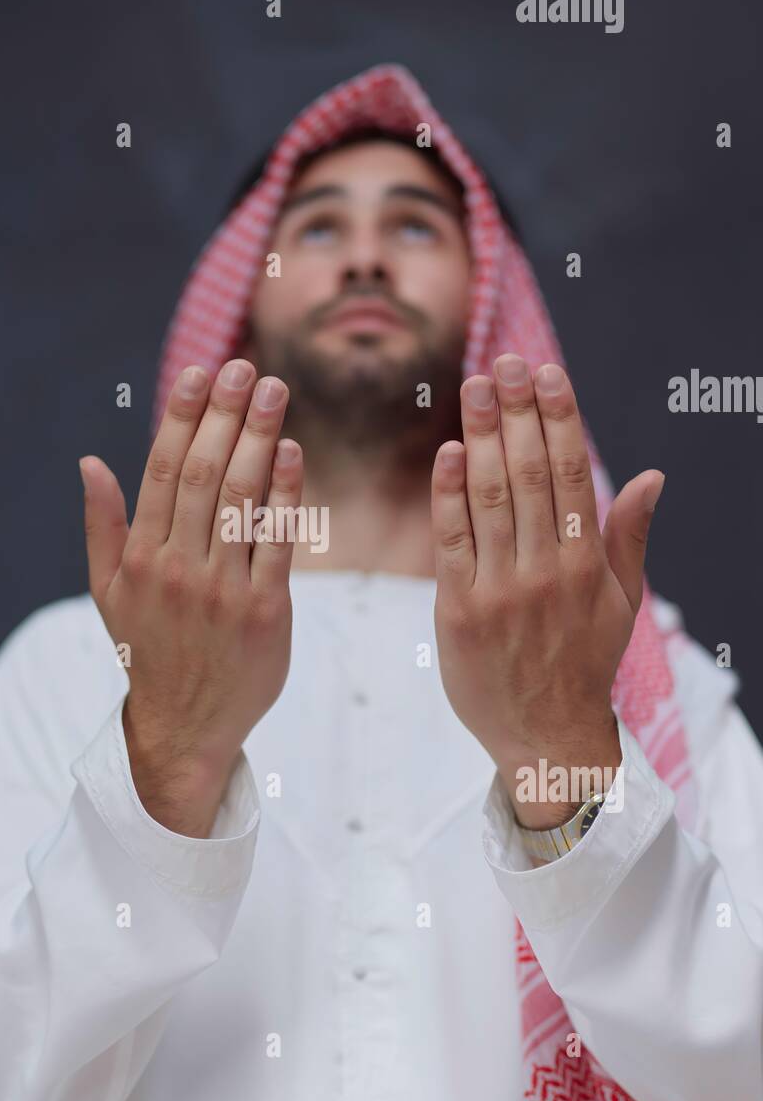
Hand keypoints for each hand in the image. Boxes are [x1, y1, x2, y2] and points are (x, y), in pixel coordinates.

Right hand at [80, 360, 301, 837]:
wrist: (185, 726)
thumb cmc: (149, 650)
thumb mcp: (108, 593)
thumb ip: (102, 525)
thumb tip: (90, 461)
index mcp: (140, 558)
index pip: (163, 470)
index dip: (183, 416)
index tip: (200, 373)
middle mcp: (178, 568)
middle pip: (206, 474)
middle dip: (226, 415)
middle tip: (246, 369)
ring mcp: (223, 590)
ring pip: (243, 500)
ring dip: (260, 439)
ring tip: (274, 392)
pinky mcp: (266, 612)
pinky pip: (277, 543)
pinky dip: (285, 495)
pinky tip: (292, 453)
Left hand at [430, 355, 664, 828]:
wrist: (546, 737)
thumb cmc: (583, 663)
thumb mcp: (622, 604)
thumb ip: (629, 536)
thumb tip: (651, 475)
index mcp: (586, 563)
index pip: (570, 473)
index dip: (558, 417)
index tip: (547, 372)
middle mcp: (546, 570)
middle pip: (529, 474)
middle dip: (517, 412)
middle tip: (503, 362)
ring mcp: (501, 589)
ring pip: (490, 498)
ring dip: (482, 437)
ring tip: (475, 388)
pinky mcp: (459, 610)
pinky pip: (451, 542)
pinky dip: (448, 495)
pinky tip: (449, 452)